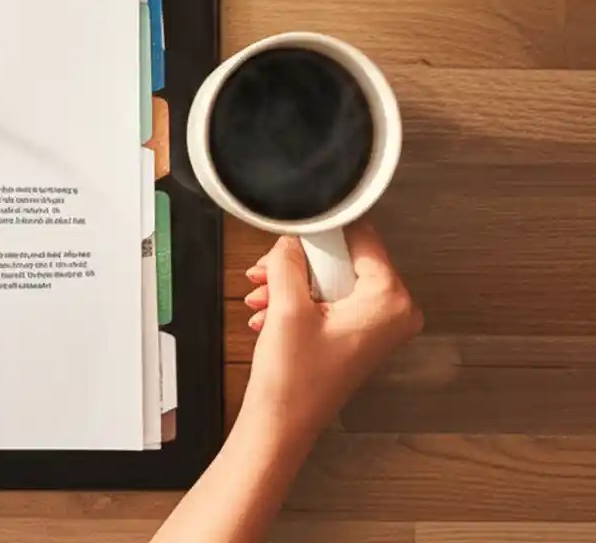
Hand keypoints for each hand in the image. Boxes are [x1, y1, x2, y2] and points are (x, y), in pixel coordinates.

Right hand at [238, 220, 422, 444]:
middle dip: (299, 263)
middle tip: (267, 270)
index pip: (361, 236)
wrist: (282, 425)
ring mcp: (380, 325)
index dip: (319, 233)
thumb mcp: (286, 308)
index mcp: (390, 300)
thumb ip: (288, 261)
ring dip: (293, 284)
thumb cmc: (293, 383)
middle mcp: (395, 311)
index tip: (293, 233)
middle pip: (344, 259)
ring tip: (263, 296)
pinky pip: (332, 300)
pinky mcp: (363, 335)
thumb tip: (290, 239)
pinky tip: (270, 311)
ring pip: (333, 280)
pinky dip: (300, 302)